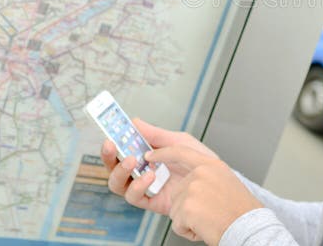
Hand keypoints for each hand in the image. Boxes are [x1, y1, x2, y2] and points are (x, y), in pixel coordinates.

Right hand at [100, 118, 217, 214]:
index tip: (108, 134)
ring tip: (132, 160)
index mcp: (146, 154)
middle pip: (113, 167)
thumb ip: (156, 134)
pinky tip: (149, 176)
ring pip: (118, 184)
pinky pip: (135, 197)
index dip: (111, 143)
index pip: (121, 149)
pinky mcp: (152, 201)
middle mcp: (142, 170)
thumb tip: (134, 122)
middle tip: (112, 145)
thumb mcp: (178, 141)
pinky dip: (137, 186)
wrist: (215, 179)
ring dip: (121, 171)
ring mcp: (145, 186)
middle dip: (108, 156)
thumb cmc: (199, 160)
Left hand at [145, 145, 262, 245]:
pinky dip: (188, 230)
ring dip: (188, 219)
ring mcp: (192, 189)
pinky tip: (204, 226)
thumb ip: (204, 172)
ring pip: (175, 208)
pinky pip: (176, 223)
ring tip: (209, 218)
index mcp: (211, 164)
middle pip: (178, 190)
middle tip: (209, 210)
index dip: (163, 153)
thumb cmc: (239, 208)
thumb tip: (184, 176)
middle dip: (187, 206)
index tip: (150, 156)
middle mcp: (201, 173)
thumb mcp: (224, 178)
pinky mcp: (186, 207)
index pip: (181, 151)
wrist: (248, 227)